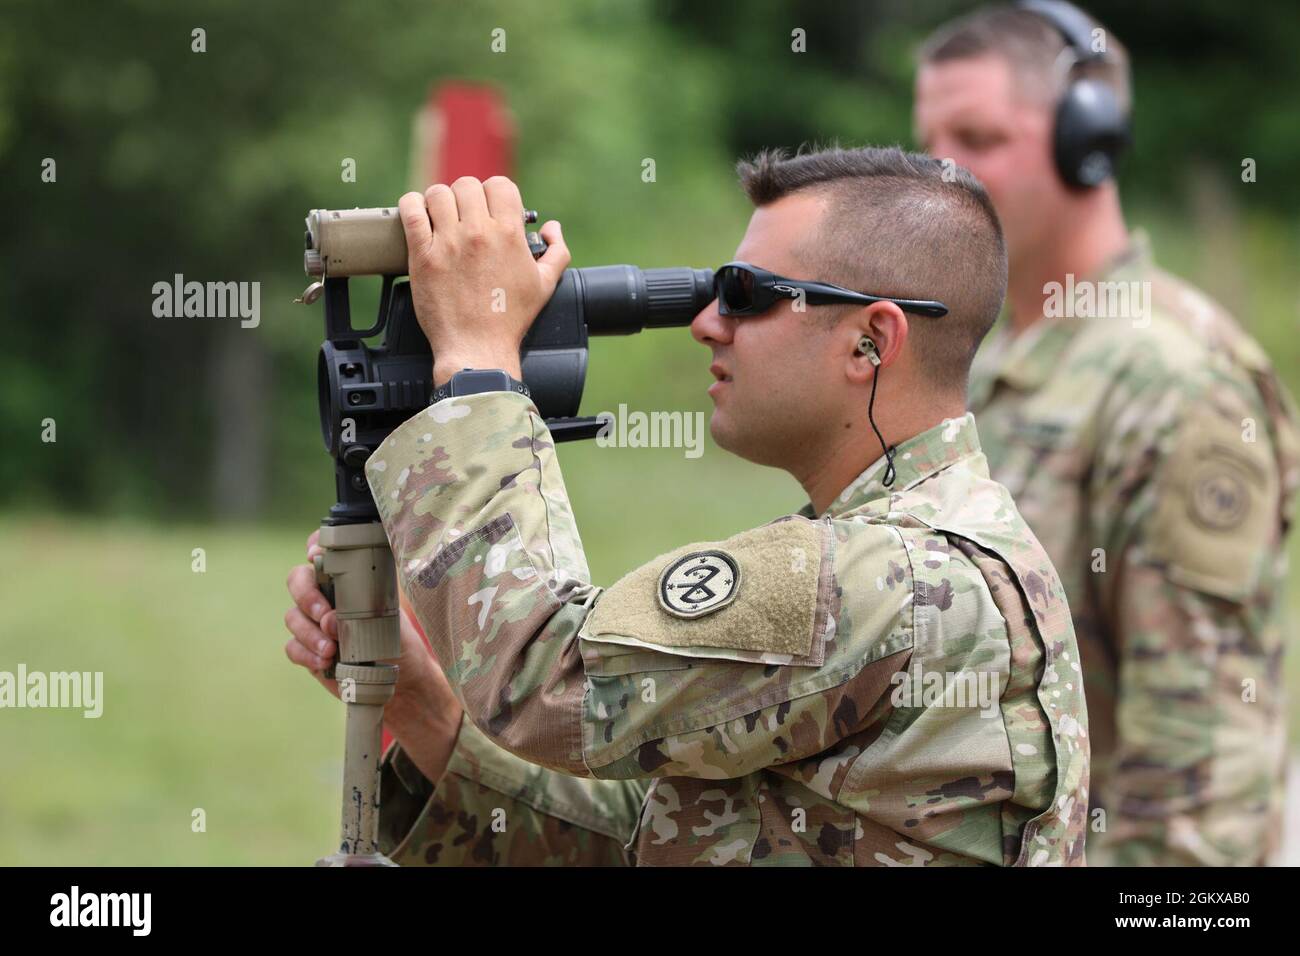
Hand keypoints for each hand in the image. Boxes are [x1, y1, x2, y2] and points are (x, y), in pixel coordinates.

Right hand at [284, 529, 464, 782]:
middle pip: (297, 580)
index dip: (313, 547)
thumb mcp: (389, 612)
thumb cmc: (398, 640)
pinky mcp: (307, 649)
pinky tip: (325, 661)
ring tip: (332, 649)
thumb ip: (365, 597)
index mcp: (345, 578)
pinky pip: (292, 646)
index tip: (315, 555)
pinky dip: (306, 653)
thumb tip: (339, 605)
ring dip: (309, 633)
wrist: (401, 681)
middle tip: (327, 617)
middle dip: (307, 597)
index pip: (321, 551)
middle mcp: (325, 595)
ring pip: (292, 617)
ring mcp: (313, 622)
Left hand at [397, 176, 570, 385]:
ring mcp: (448, 242)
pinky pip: (411, 211)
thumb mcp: (545, 286)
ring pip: (438, 193)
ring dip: (439, 201)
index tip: (490, 209)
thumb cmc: (509, 320)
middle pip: (467, 185)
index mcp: (509, 235)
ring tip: (441, 217)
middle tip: (465, 216)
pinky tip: (419, 214)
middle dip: (467, 197)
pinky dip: (412, 206)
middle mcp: (478, 232)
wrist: (477, 349)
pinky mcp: (422, 255)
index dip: (495, 194)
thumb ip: (556, 252)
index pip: (500, 185)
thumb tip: (552, 227)